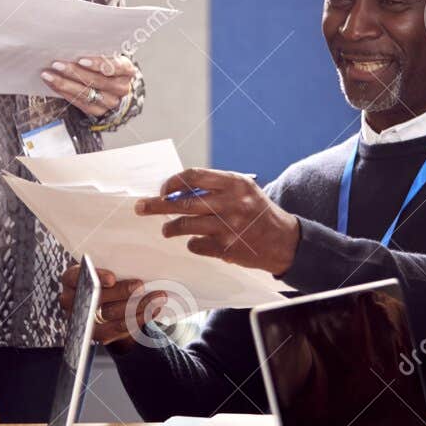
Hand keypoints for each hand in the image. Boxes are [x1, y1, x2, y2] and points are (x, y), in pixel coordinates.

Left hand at [41, 54, 134, 117]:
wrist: (113, 85)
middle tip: (57, 64)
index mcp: (127, 70)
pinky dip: (64, 93)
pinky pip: (80, 103)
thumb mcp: (108, 56)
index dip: (98, 64)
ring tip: (49, 75)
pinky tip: (53, 84)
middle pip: (97, 81)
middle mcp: (121, 88)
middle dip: (74, 72)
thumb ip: (97, 51)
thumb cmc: (107, 65)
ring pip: (86, 93)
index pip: (115, 67)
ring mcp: (111, 102)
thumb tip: (72, 44)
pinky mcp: (99, 111)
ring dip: (65, 84)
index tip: (81, 59)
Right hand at [58, 262, 170, 345]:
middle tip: (141, 286)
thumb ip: (115, 266)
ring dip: (137, 305)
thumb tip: (138, 261)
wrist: (110, 305)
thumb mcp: (108, 268)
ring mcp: (83, 320)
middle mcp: (72, 301)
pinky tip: (153, 309)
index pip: (76, 276)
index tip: (112, 278)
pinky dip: (139, 318)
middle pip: (96, 298)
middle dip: (121, 292)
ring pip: (110, 314)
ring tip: (156, 297)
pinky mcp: (97, 335)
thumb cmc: (109, 281)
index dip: (95, 277)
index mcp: (71, 279)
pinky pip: (118, 329)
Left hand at [135, 169, 300, 275]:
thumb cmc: (259, 212)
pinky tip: (198, 242)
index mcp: (234, 183)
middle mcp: (230, 203)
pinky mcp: (226, 249)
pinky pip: (196, 245)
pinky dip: (193, 243)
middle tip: (141, 207)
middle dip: (156, 205)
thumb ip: (215, 187)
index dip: (172, 182)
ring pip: (184, 225)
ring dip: (170, 228)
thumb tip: (178, 190)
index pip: (193, 176)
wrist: (284, 241)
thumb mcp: (243, 190)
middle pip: (182, 202)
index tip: (163, 189)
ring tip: (166, 230)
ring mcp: (228, 227)